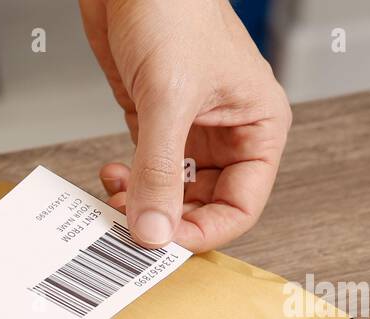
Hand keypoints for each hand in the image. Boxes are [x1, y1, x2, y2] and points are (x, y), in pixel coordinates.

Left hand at [78, 0, 291, 251]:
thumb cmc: (172, 8)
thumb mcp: (168, 99)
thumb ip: (159, 172)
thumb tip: (154, 233)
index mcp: (258, 126)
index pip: (241, 206)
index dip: (204, 232)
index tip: (164, 244)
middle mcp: (227, 133)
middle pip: (205, 206)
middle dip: (168, 221)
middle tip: (129, 226)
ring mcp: (189, 130)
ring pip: (172, 194)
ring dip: (143, 206)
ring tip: (115, 200)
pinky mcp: (154, 122)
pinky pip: (146, 173)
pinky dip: (128, 184)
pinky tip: (111, 176)